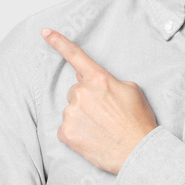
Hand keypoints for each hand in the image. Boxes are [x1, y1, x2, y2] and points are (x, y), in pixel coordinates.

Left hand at [41, 27, 157, 174]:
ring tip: (102, 129)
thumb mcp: (131, 90)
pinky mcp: (66, 133)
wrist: (139, 153)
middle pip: (75, 91)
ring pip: (70, 111)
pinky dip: (75, 134)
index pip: (75, 56)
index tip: (44, 32)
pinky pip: (65, 129)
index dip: (58, 42)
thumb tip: (87, 79)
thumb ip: (107, 80)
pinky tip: (91, 139)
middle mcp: (81, 92)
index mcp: (98, 79)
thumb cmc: (138, 122)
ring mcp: (71, 113)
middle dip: (86, 100)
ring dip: (82, 118)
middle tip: (105, 115)